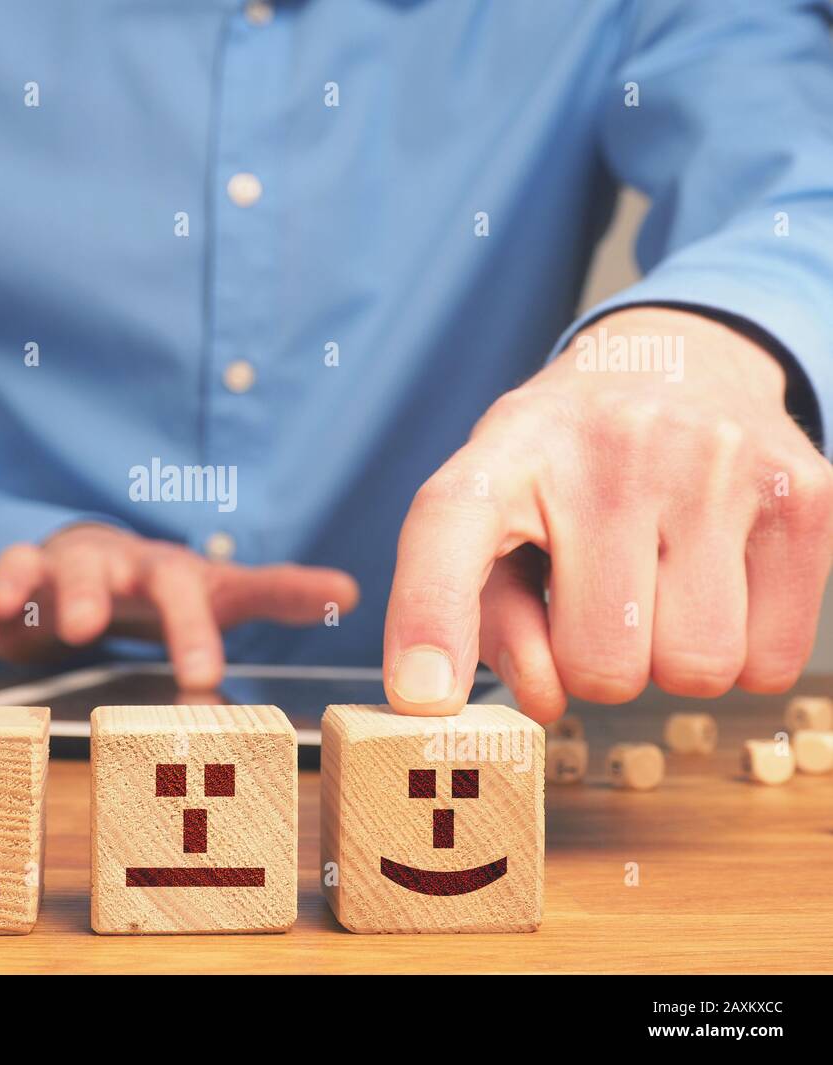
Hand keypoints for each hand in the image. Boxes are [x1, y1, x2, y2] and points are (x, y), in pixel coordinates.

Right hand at [0, 523, 358, 687]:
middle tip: (84, 626)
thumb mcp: (218, 591)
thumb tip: (350, 591)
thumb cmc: (161, 587)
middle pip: (90, 562)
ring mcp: (44, 568)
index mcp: (158, 568)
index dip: (190, 629)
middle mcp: (100, 562)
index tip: (202, 678)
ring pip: (22, 560)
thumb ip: (276, 592)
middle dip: (84, 589)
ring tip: (4, 614)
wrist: (96, 564)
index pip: (179, 586)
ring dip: (12, 582)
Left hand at [384, 307, 832, 720]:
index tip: (420, 698)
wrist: (677, 360)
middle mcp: (612, 445)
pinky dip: (741, 656)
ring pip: (694, 670)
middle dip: (594, 666)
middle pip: (601, 664)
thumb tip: (543, 700)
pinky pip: (771, 662)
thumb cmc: (564, 466)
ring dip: (669, 662)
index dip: (429, 620)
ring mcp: (717, 463)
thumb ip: (485, 615)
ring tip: (654, 592)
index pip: (450, 526)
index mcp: (508, 449)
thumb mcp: (496, 517)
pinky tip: (713, 589)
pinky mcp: (803, 494)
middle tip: (596, 606)